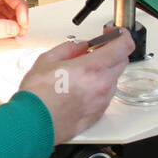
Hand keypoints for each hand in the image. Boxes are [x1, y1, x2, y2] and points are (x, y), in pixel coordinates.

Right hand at [17, 27, 134, 146]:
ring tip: (82, 72)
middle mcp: (103, 85)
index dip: (121, 35)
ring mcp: (102, 101)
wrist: (34, 123)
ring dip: (104, 71)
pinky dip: (98, 87)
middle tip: (96, 51)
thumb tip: (80, 46)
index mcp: (93, 68)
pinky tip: (80, 88)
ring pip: (113, 79)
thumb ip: (69, 48)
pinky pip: (105, 95)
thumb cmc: (38, 96)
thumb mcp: (48, 59)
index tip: (113, 33)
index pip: (124, 46)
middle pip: (122, 61)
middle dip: (112, 53)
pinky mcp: (98, 113)